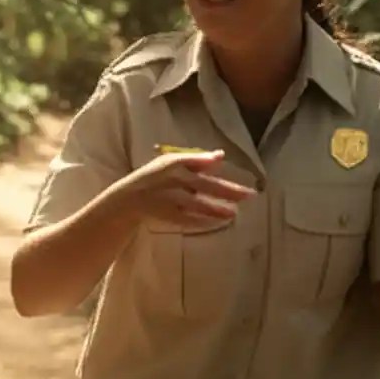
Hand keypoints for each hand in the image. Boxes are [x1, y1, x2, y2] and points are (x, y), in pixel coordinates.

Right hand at [109, 149, 255, 228]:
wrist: (129, 199)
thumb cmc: (156, 177)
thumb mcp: (172, 162)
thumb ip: (198, 160)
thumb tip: (221, 155)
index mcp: (173, 163)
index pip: (194, 160)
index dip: (209, 162)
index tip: (227, 164)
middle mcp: (172, 179)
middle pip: (204, 184)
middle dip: (227, 190)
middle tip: (250, 195)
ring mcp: (170, 199)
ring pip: (198, 204)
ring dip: (217, 208)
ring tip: (234, 213)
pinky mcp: (169, 215)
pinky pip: (189, 219)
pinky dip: (204, 221)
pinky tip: (218, 223)